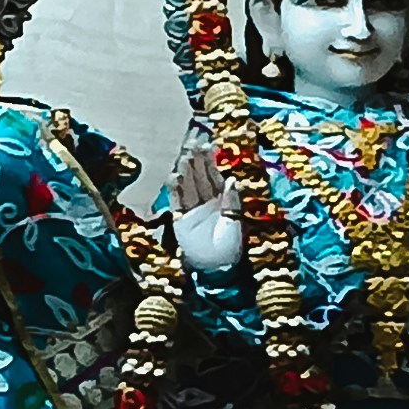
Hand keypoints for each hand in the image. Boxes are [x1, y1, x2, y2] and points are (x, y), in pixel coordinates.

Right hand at [166, 149, 242, 278]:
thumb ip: (231, 201)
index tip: (206, 145)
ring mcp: (192, 208)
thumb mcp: (235, 221)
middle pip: (199, 177)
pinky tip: (174, 176)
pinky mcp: (181, 218)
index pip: (214, 176)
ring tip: (183, 155)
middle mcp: (206, 200)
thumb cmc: (229, 245)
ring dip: (185, 171)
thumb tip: (231, 180)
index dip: (209, 161)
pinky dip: (175, 189)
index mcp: (221, 199)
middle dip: (195, 161)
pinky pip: (177, 200)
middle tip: (191, 143)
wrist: (215, 265)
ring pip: (187, 185)